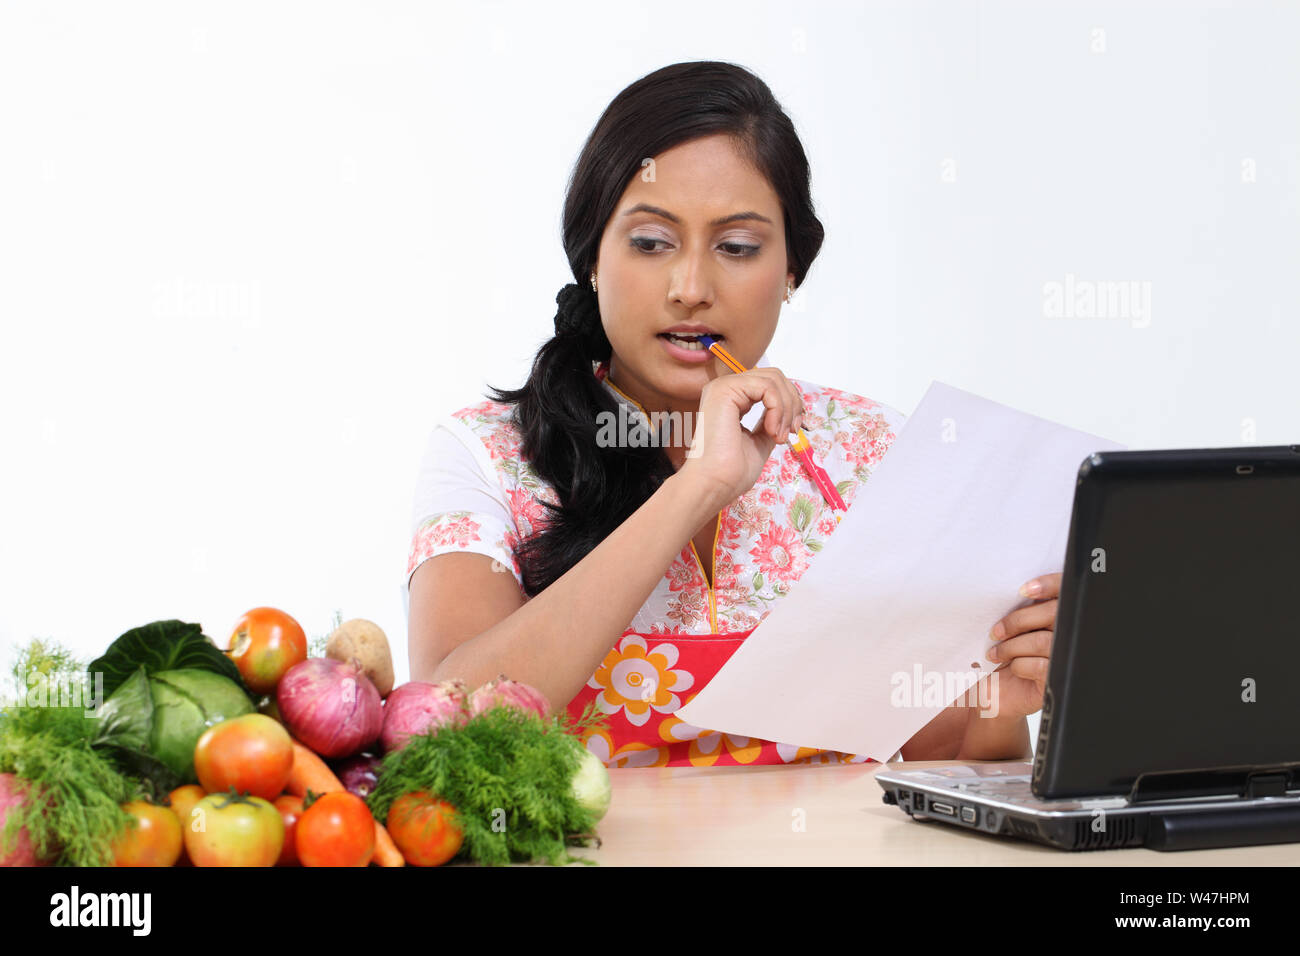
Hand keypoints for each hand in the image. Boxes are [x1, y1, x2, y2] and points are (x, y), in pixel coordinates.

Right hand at [676, 367, 804, 506]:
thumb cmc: (730, 472)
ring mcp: (724, 387)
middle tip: (790, 431)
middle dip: (792, 403)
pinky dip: (778, 408)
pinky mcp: (725, 389)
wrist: (713, 484)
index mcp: (731, 400)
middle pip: (774, 376)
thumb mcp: (760, 441)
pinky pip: (767, 386)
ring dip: (786, 408)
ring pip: (773, 379)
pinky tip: (771, 430)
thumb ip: (770, 422)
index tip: (793, 430)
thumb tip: (788, 414)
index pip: (769, 384)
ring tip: (779, 435)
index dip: (790, 403)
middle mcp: (726, 389)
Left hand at [983, 573, 1060, 719]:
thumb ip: (1020, 609)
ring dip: (1011, 647)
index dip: (1049, 585)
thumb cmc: (999, 656)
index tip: (1023, 590)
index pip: (1064, 591)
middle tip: (995, 632)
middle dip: (1018, 620)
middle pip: (1054, 614)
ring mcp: (1066, 658)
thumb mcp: (1007, 628)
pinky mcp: (1057, 680)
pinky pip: (1041, 666)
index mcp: (1057, 616)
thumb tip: (1016, 591)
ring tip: (994, 653)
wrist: (992, 693)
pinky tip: (1012, 669)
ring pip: (1043, 641)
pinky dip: (1019, 665)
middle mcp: (1067, 635)